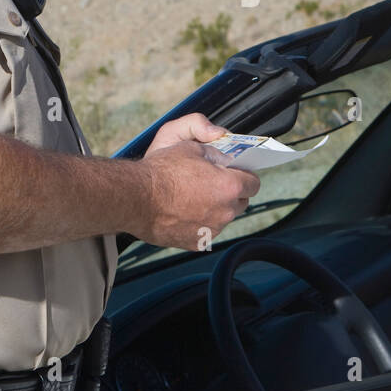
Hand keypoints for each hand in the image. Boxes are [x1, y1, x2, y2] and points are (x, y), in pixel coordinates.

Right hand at [138, 115, 260, 250]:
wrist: (136, 197)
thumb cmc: (162, 171)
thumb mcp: (192, 147)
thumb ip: (216, 154)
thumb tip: (224, 159)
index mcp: (229, 186)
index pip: (254, 183)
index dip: (245, 176)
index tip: (236, 174)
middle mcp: (225, 211)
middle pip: (241, 203)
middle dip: (232, 193)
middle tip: (213, 183)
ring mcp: (211, 229)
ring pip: (224, 218)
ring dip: (216, 209)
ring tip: (193, 197)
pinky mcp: (197, 243)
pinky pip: (206, 231)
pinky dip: (200, 223)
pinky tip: (184, 211)